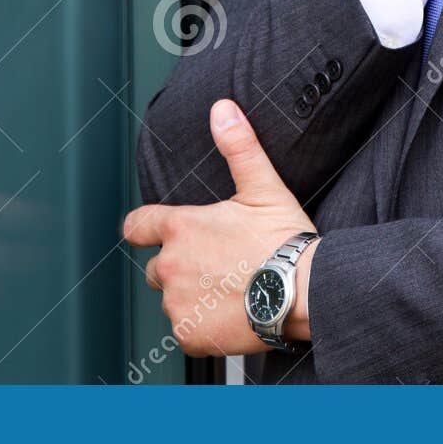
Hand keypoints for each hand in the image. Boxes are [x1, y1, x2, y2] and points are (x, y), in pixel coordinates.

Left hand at [121, 99, 317, 355]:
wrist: (305, 292)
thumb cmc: (285, 241)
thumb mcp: (263, 186)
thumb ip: (238, 146)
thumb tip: (222, 109)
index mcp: (180, 229)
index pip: (137, 226)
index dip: (145, 228)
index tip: (155, 232)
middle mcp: (171, 267)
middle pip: (157, 267)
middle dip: (179, 265)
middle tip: (216, 265)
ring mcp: (178, 304)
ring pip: (173, 299)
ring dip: (192, 296)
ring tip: (229, 290)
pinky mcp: (190, 335)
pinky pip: (187, 329)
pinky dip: (203, 325)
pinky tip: (231, 314)